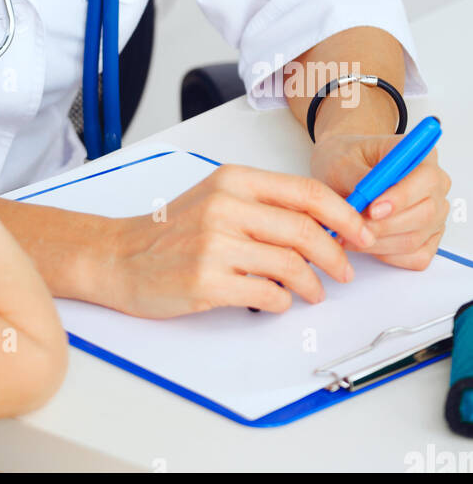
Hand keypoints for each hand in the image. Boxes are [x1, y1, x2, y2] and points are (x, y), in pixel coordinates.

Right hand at [107, 163, 378, 317]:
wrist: (120, 257)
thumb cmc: (172, 230)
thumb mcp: (217, 197)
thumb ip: (265, 205)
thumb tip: (326, 223)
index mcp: (233, 180)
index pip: (306, 192)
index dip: (344, 215)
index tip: (361, 233)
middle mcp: (225, 207)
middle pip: (306, 232)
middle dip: (337, 257)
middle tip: (344, 272)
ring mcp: (215, 245)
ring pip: (292, 266)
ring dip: (313, 286)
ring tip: (312, 293)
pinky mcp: (208, 282)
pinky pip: (268, 295)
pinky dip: (282, 303)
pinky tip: (275, 300)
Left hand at [309, 132, 450, 269]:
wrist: (341, 170)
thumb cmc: (346, 159)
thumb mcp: (343, 160)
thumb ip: (359, 178)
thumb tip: (369, 197)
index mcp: (422, 156)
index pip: (426, 179)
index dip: (402, 198)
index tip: (373, 209)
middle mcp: (435, 186)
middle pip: (425, 214)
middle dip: (386, 226)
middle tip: (355, 227)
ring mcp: (434, 215)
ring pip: (416, 238)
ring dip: (381, 242)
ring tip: (350, 236)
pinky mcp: (427, 238)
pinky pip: (415, 257)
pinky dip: (388, 255)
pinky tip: (364, 244)